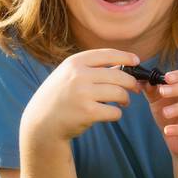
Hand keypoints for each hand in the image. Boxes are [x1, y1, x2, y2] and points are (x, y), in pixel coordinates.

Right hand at [21, 49, 140, 145]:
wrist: (41, 122)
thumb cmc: (60, 97)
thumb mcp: (69, 75)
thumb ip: (93, 68)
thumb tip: (124, 64)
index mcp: (75, 62)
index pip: (108, 54)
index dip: (126, 57)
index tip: (136, 61)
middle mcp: (78, 75)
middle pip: (119, 75)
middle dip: (131, 83)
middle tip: (135, 89)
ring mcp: (83, 93)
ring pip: (120, 93)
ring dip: (125, 99)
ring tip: (123, 102)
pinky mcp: (88, 112)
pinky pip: (115, 112)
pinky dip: (116, 114)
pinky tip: (110, 113)